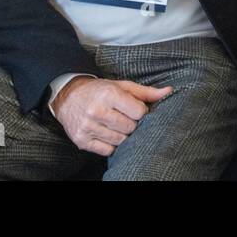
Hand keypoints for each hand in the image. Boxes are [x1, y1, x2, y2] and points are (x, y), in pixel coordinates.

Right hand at [50, 77, 172, 155]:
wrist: (68, 96)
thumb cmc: (99, 90)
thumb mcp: (121, 85)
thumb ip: (145, 92)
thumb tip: (169, 91)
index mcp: (109, 94)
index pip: (138, 112)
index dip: (141, 112)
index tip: (135, 110)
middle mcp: (97, 111)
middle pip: (130, 128)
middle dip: (132, 124)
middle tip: (125, 117)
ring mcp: (88, 127)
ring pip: (120, 141)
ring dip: (122, 135)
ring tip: (116, 124)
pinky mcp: (81, 140)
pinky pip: (107, 150)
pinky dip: (111, 145)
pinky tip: (107, 133)